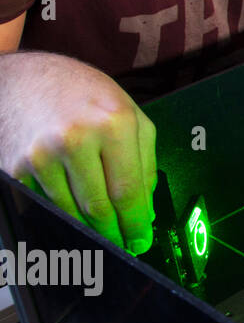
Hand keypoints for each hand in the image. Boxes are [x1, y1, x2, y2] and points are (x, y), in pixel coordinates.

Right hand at [0, 52, 156, 253]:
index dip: (136, 223)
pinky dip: (61, 214)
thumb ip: (145, 160)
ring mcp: (41, 155)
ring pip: (70, 212)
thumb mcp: (129, 114)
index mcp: (112, 124)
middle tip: (124, 243)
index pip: (128, 191)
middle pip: (99, 208)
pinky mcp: (16, 166)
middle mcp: (75, 139)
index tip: (141, 239)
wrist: (27, 79)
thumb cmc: (83, 95)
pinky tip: (73, 213)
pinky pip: (44, 204)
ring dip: (88, 229)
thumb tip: (146, 207)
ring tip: (101, 231)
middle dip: (115, 233)